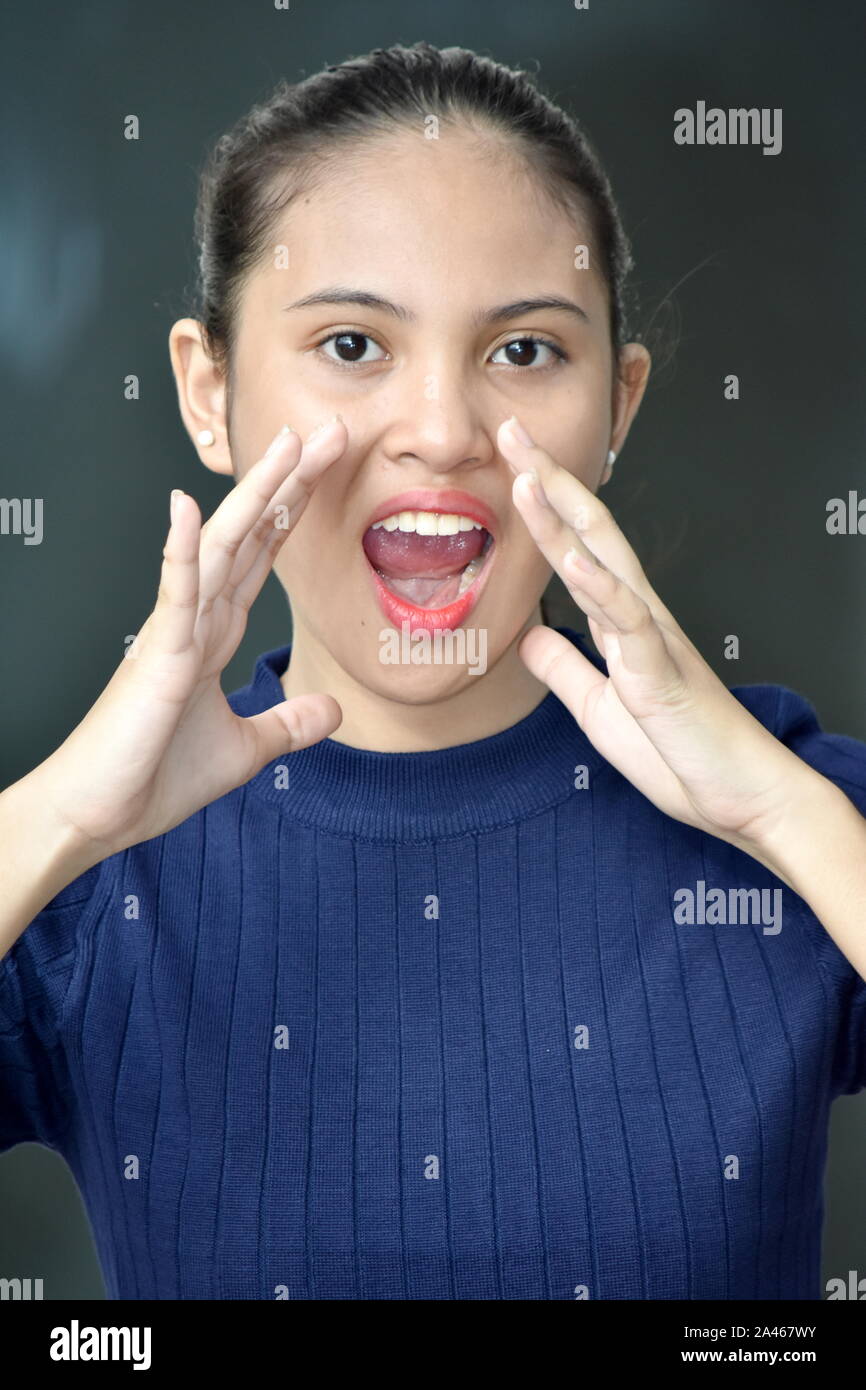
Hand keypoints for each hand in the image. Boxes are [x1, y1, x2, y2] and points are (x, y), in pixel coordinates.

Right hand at [40, 420, 346, 860]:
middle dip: (292, 483)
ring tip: (288, 444)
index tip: (330, 466)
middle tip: (330, 429)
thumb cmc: (153, 778)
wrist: (99, 814)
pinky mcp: (157, 655)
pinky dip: (185, 551)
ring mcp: (176, 630)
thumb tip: (333, 708)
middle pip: (252, 535)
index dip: (296, 510)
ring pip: (223, 547)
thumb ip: (287, 726)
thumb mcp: (245, 750)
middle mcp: (198, 619)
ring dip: (255, 495)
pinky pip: (175, 593)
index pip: (264, 557)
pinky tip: (191, 508)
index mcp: (215, 633)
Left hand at [498, 415, 819, 858]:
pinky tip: (570, 557)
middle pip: (591, 531)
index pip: (577, 547)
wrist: (739, 796)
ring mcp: (653, 638)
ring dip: (564, 516)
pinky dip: (598, 586)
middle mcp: (639, 615)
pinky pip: (629, 620)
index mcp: (623, 623)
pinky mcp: (661, 672)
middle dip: (548, 479)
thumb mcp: (600, 710)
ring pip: (606, 560)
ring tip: (527, 475)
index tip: (509, 459)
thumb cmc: (681, 752)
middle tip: (510, 429)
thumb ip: (567, 670)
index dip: (542, 503)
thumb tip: (531, 638)